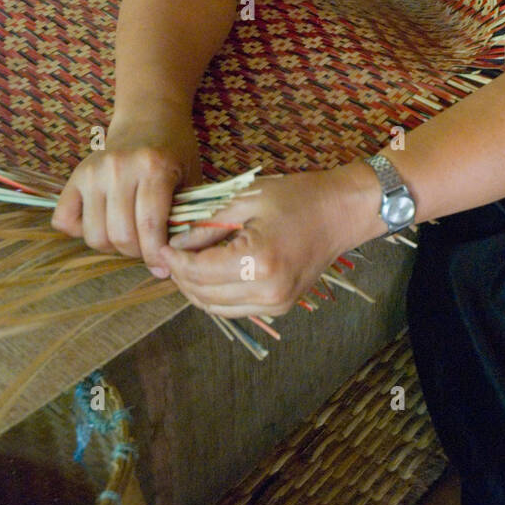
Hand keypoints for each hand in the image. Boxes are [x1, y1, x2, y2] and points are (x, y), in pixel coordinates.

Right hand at [51, 102, 201, 274]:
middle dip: (135, 252)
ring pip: (93, 235)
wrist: (149, 116)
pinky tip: (103, 221)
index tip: (163, 268)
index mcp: (153, 168)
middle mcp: (119, 168)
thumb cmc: (175, 151)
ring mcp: (93, 171)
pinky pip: (65, 221)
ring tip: (129, 232)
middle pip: (118, 237)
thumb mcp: (191, 178)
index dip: (155, 256)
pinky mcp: (75, 175)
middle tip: (147, 245)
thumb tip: (172, 261)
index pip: (149, 228)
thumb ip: (184, 217)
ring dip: (112, 245)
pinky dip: (80, 230)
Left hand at [157, 170, 356, 317]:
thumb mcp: (247, 201)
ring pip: (215, 308)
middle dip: (180, 275)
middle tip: (171, 252)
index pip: (199, 271)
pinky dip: (215, 294)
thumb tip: (174, 245)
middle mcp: (268, 292)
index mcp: (258, 262)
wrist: (342, 212)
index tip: (161, 244)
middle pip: (203, 294)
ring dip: (195, 288)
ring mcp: (276, 304)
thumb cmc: (298, 197)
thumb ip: (207, 226)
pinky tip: (211, 271)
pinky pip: (234, 308)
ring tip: (187, 261)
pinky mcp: (280, 307)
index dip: (174, 260)